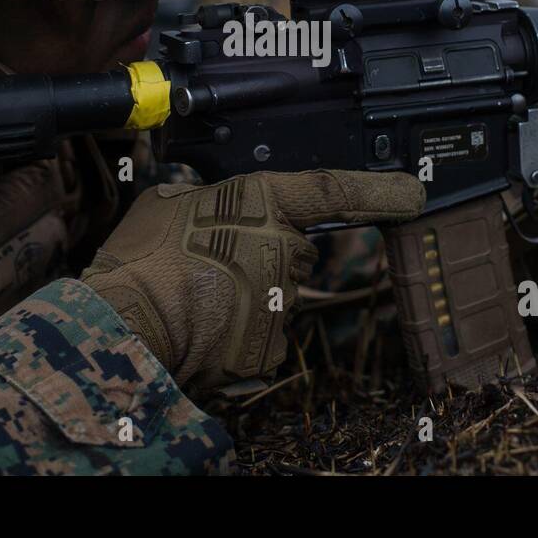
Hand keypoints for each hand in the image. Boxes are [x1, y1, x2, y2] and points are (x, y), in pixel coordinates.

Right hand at [81, 169, 424, 392]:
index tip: (411, 192)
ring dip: (245, 298)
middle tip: (212, 264)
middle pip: (295, 252)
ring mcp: (282, 302)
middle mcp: (283, 249)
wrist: (125, 324)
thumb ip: (202, 196)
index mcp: (261, 203)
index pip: (334, 191)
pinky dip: (236, 335)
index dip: (378, 190)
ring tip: (196, 297)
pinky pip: (261, 336)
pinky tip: (203, 327)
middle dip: (265, 258)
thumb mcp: (168, 201)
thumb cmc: (142, 257)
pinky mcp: (272, 348)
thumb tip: (202, 200)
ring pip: (276, 298)